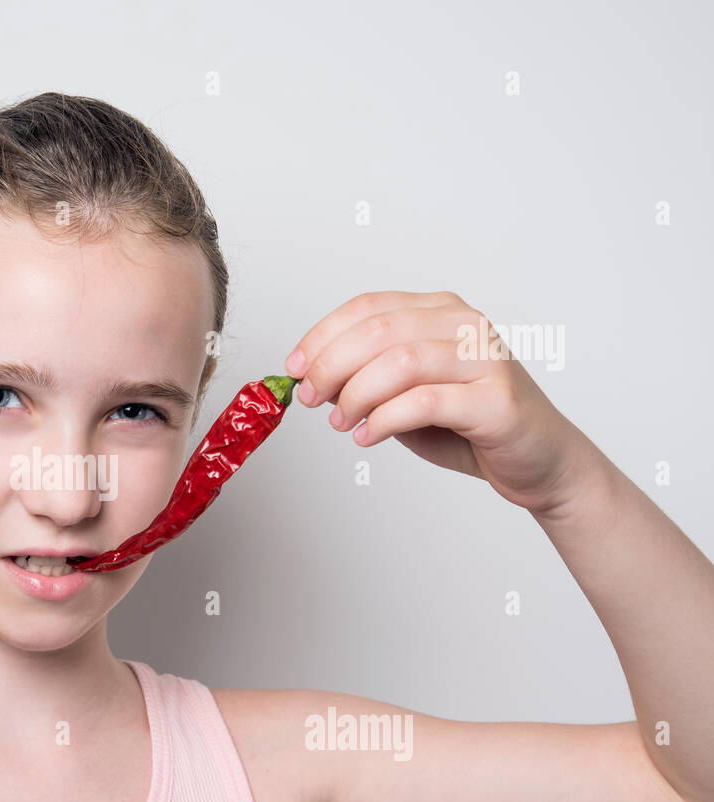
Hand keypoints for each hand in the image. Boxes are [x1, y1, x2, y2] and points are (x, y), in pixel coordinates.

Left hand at [286, 290, 590, 515]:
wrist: (538, 461)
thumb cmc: (469, 426)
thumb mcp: (406, 396)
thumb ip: (367, 380)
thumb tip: (314, 378)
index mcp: (440, 312)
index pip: (368, 307)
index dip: (322, 336)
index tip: (294, 368)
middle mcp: (465, 326)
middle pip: (378, 330)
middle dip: (331, 366)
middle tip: (310, 398)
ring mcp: (486, 360)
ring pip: (399, 361)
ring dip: (356, 395)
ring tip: (342, 422)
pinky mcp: (496, 400)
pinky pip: (425, 401)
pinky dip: (384, 420)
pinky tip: (368, 436)